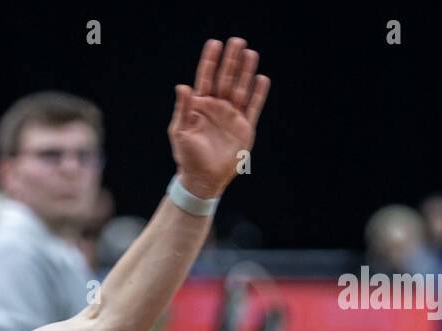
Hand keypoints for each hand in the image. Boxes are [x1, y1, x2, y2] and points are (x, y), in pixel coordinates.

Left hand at [168, 37, 270, 198]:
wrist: (202, 180)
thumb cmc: (187, 157)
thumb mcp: (180, 132)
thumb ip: (183, 109)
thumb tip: (183, 86)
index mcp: (200, 107)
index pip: (205, 78)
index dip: (210, 61)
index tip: (214, 44)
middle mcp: (217, 108)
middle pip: (226, 79)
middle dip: (231, 60)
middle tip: (237, 41)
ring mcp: (231, 117)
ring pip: (241, 89)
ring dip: (245, 71)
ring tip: (251, 53)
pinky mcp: (244, 128)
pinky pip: (253, 107)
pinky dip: (258, 94)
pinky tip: (261, 78)